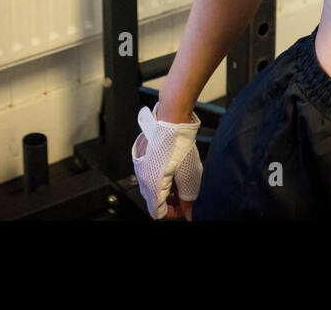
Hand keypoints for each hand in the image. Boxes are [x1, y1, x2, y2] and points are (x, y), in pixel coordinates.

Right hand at [131, 103, 201, 219]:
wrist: (171, 118)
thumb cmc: (178, 143)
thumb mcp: (189, 176)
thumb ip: (188, 199)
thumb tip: (189, 212)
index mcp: (152, 185)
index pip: (158, 212)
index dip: (174, 212)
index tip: (184, 206)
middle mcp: (142, 177)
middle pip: (154, 200)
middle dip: (170, 200)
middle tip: (185, 192)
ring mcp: (140, 165)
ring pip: (152, 186)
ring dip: (166, 187)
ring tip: (181, 178)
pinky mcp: (142, 155)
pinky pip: (150, 172)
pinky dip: (161, 175)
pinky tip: (174, 166)